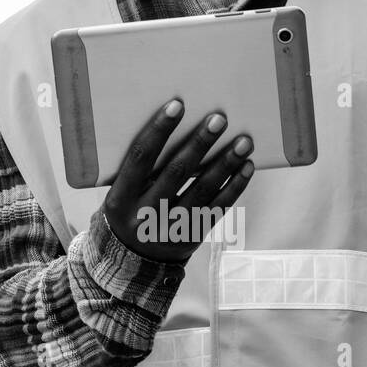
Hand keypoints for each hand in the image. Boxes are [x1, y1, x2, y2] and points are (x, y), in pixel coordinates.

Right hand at [99, 99, 253, 263]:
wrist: (130, 260)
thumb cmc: (127, 210)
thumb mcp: (120, 193)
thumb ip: (139, 169)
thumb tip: (174, 127)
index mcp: (121, 197)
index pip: (140, 157)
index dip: (159, 130)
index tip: (177, 105)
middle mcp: (145, 214)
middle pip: (176, 172)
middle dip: (199, 143)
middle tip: (219, 119)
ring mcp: (170, 228)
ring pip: (202, 191)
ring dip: (225, 163)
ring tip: (244, 142)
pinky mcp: (192, 237)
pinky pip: (217, 209)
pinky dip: (234, 187)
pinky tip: (246, 167)